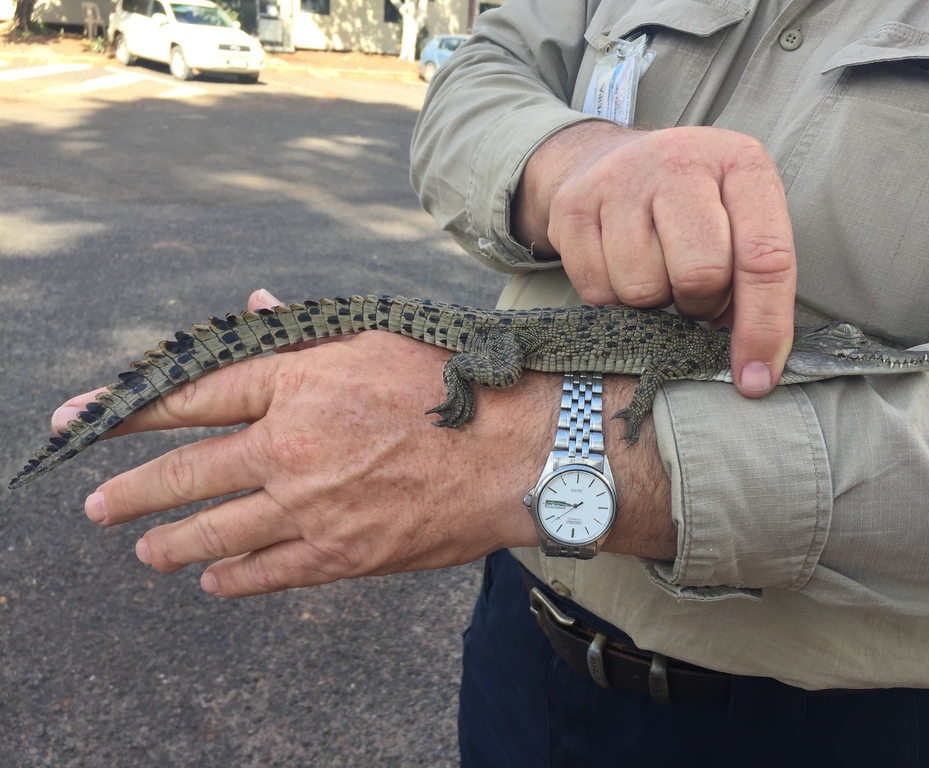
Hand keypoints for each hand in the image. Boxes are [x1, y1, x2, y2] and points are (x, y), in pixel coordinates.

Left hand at [54, 291, 554, 596]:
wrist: (519, 451)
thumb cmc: (453, 383)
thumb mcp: (375, 337)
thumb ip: (303, 332)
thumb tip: (251, 310)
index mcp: (296, 381)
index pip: (191, 396)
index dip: (128, 409)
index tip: (82, 421)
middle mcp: (289, 446)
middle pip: (185, 472)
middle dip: (132, 491)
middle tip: (97, 506)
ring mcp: (311, 506)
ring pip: (215, 531)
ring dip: (170, 541)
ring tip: (144, 549)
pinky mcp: (341, 553)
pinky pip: (267, 571)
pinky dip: (231, 578)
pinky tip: (211, 580)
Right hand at [513, 122, 795, 396]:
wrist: (608, 160)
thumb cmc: (690, 206)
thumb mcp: (737, 220)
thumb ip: (754, 281)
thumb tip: (751, 364)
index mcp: (740, 163)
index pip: (764, 256)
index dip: (764, 326)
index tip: (755, 380)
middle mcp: (680, 159)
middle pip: (700, 274)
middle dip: (698, 304)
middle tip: (691, 293)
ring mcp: (621, 178)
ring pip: (643, 288)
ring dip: (652, 302)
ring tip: (654, 272)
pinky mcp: (573, 205)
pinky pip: (596, 291)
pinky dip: (612, 298)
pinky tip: (619, 268)